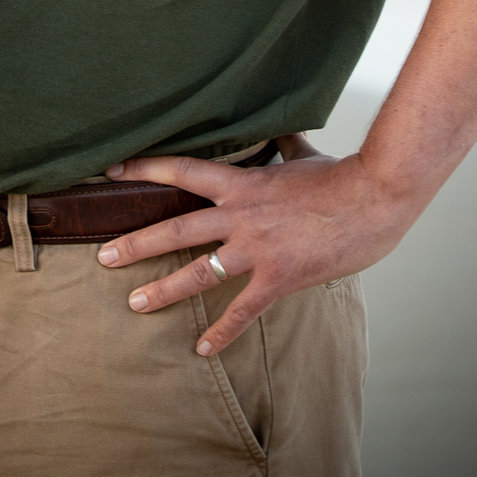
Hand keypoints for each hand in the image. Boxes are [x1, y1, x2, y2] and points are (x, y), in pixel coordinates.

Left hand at [96, 134, 422, 353]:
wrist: (373, 198)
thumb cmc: (340, 175)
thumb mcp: (302, 153)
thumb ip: (281, 144)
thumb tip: (279, 126)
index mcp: (241, 182)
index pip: (181, 170)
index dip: (143, 168)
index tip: (110, 171)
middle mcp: (240, 215)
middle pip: (175, 229)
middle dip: (135, 244)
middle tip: (103, 257)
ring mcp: (257, 249)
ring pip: (199, 272)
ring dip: (164, 290)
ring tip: (134, 304)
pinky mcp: (279, 278)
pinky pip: (242, 311)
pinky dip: (222, 332)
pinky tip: (202, 349)